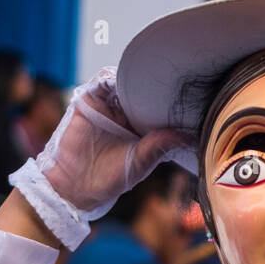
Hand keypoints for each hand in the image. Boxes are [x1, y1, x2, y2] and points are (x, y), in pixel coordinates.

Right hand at [10, 67, 193, 250]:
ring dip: (133, 78)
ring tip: (147, 77)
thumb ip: (160, 146)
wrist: (75, 186)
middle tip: (169, 78)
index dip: (167, 99)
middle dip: (152, 84)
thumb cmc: (109, 179)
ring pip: (122, 82)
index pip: (156, 105)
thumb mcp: (140, 162)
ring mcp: (106, 106)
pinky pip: (100, 81)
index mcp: (139, 127)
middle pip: (140, 90)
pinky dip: (111, 77)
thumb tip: (189, 138)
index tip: (182, 94)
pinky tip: (122, 80)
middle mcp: (123, 114)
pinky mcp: (88, 101)